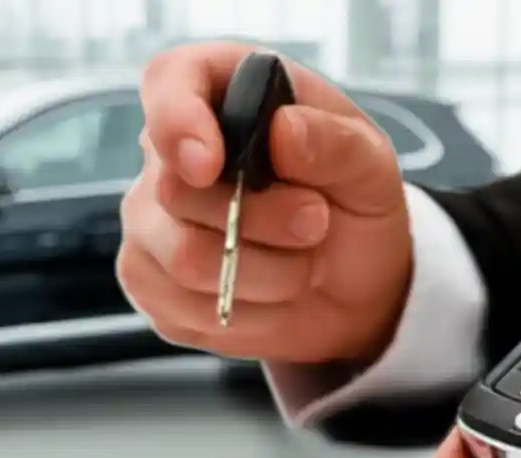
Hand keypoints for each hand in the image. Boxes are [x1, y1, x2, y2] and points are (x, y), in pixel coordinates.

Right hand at [117, 41, 412, 365]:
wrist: (351, 286)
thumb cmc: (351, 205)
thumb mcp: (370, 166)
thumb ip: (335, 143)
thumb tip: (283, 131)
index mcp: (219, 93)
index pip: (168, 82)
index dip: (178, 120)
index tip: (210, 164)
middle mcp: (168, 154)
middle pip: (176, 190)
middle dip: (261, 219)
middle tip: (316, 221)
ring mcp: (150, 221)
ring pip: (184, 258)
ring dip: (266, 273)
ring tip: (303, 264)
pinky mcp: (150, 283)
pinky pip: (183, 306)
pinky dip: (248, 311)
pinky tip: (271, 296)